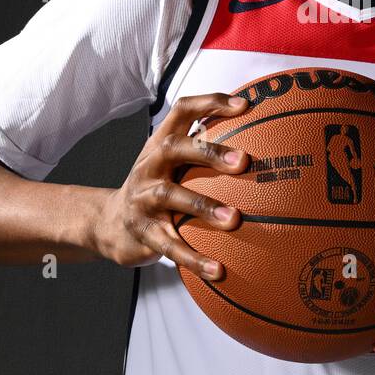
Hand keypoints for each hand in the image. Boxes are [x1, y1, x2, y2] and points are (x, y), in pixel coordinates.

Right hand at [88, 92, 249, 277]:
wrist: (110, 223)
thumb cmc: (157, 187)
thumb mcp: (174, 163)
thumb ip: (205, 150)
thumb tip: (265, 141)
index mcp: (161, 143)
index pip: (183, 111)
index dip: (211, 103)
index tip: (244, 106)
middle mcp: (150, 165)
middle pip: (175, 148)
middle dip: (209, 151)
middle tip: (244, 161)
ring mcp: (143, 198)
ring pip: (171, 196)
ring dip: (204, 206)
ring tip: (234, 219)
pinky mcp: (143, 231)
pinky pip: (170, 246)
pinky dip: (194, 259)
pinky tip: (218, 271)